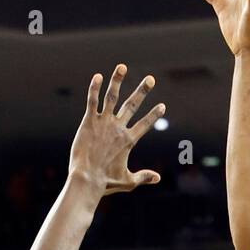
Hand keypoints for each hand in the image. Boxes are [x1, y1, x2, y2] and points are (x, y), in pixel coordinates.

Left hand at [69, 64, 164, 196]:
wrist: (87, 179)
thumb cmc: (106, 182)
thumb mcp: (128, 182)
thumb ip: (143, 177)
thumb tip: (158, 178)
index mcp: (128, 141)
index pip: (145, 124)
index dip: (154, 115)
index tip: (162, 106)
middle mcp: (118, 128)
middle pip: (132, 105)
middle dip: (142, 91)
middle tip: (150, 79)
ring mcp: (103, 123)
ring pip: (112, 97)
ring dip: (118, 81)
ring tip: (122, 67)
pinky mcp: (89, 122)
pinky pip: (92, 102)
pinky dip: (94, 88)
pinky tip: (97, 76)